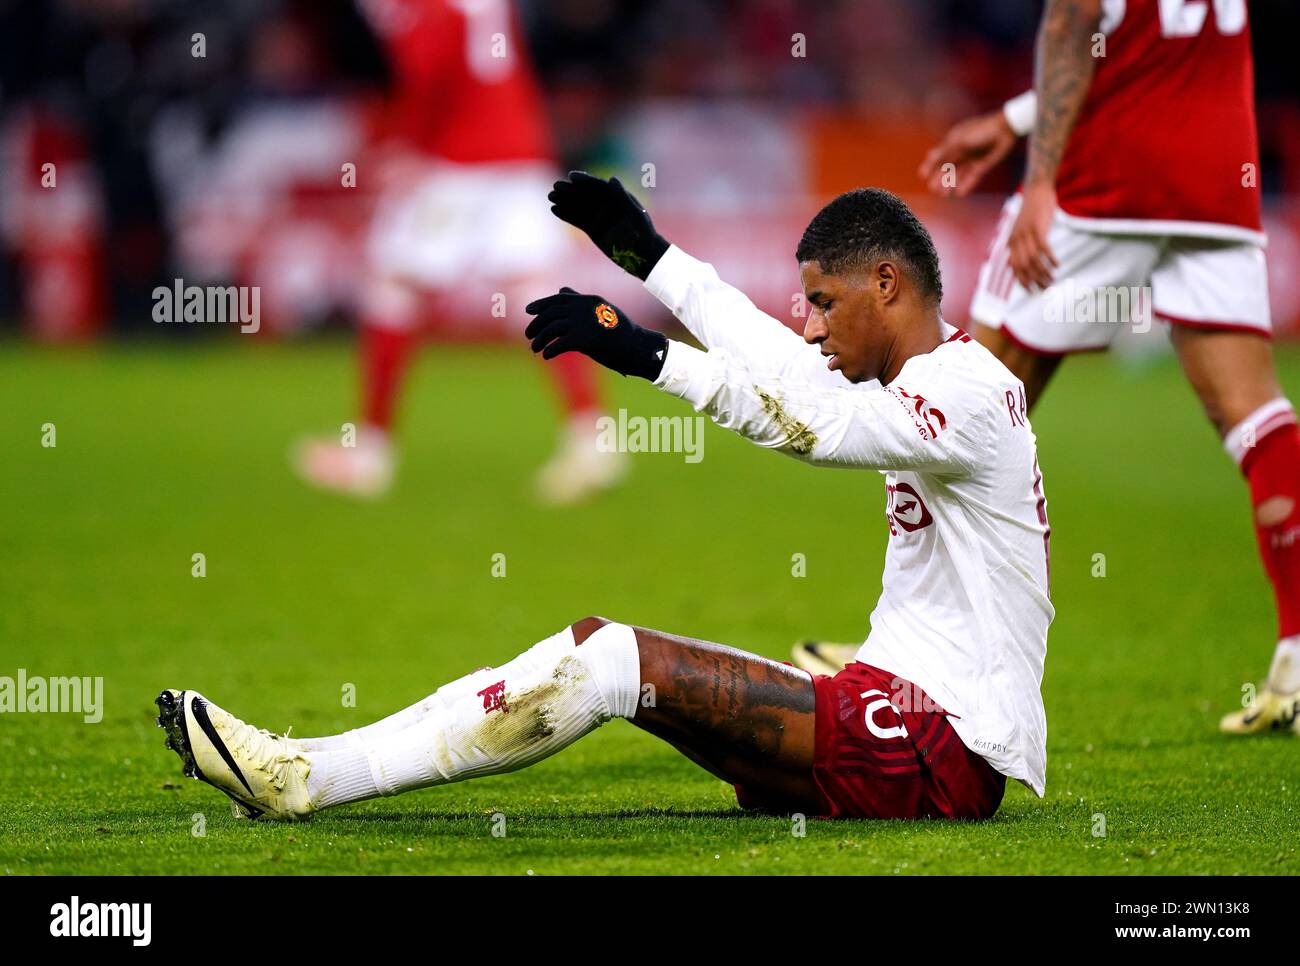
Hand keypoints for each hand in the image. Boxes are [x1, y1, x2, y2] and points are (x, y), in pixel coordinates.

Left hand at [525, 288, 667, 380]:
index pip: (558, 299)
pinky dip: (549, 350)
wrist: (637, 346)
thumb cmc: (620, 331)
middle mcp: (583, 308)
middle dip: (536, 325)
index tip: (528, 311)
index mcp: (588, 300)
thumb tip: (561, 290)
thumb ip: (580, 301)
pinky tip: (546, 356)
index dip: (541, 304)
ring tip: (535, 349)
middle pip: (550, 314)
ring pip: (551, 329)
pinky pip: (558, 344)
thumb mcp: (602, 309)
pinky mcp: (583, 339)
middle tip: (529, 335)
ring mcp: (583, 323)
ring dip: (539, 340)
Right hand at [548, 172, 669, 279]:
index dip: (584, 180)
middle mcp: (606, 205)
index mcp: (616, 196)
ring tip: (550, 196)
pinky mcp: (593, 230)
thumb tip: (611, 179)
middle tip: (555, 187)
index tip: (571, 176)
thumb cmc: (643, 233)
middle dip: (569, 189)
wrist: (643, 255)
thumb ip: (622, 196)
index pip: (597, 185)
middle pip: (584, 194)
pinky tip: (554, 210)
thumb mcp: (635, 214)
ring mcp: (598, 217)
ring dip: (564, 201)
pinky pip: (577, 220)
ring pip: (578, 207)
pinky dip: (566, 215)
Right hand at [918, 110, 1018, 196]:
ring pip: (958, 174)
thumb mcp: (959, 141)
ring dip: (950, 184)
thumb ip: (945, 151)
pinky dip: (965, 185)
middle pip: (948, 167)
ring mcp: (972, 159)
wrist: (1005, 129)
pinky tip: (959, 193)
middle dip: (940, 178)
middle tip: (933, 189)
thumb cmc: (980, 131)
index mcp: (954, 141)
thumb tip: (929, 157)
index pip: (939, 155)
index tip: (922, 175)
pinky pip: (972, 178)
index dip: (930, 165)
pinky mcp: (982, 166)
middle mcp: (962, 151)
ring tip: (944, 194)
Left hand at [1007, 181, 1058, 290]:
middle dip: (1034, 280)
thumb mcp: (1021, 230)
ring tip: (1052, 279)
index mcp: (1011, 242)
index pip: (1014, 268)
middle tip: (1045, 288)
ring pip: (1033, 260)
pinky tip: (1057, 265)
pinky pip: (1043, 248)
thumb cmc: (1032, 211)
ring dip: (1043, 273)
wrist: (1037, 189)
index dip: (1023, 281)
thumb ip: (1018, 246)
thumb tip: (1011, 263)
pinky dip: (1050, 259)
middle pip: (1024, 267)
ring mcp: (1026, 233)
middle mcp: (1016, 240)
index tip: (1032, 291)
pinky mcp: (1038, 227)